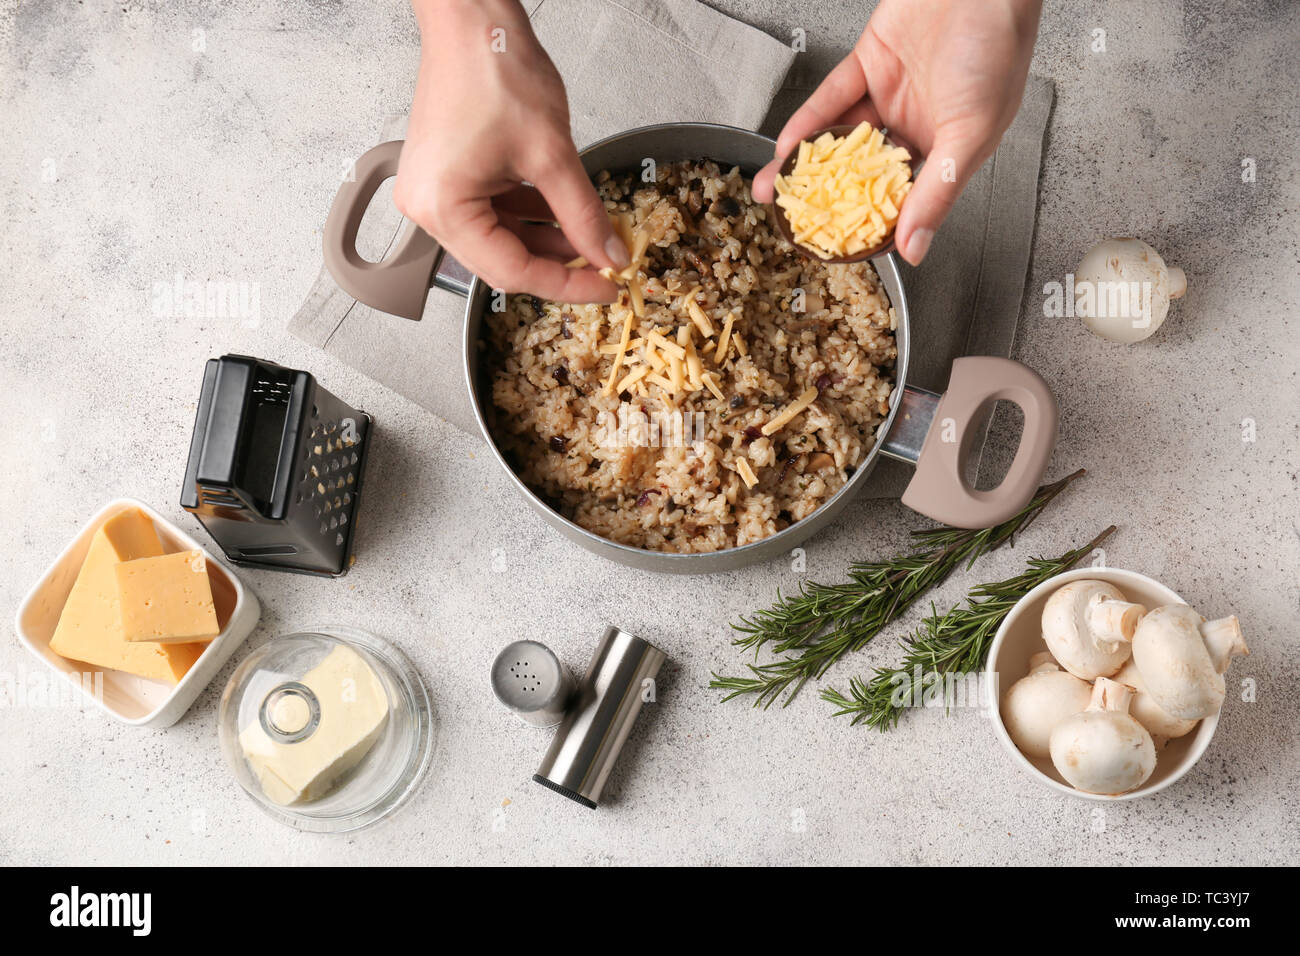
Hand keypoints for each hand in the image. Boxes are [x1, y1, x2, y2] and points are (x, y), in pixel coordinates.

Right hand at [394, 0, 624, 301]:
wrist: (472, 20)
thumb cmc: (493, 68)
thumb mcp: (553, 153)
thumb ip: (584, 214)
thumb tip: (608, 254)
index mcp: (443, 207)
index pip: (512, 272)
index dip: (566, 285)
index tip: (605, 287)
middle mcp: (427, 208)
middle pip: (502, 261)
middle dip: (558, 265)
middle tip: (604, 267)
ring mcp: (434, 193)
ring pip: (501, 239)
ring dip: (547, 242)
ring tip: (593, 238)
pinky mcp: (447, 178)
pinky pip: (492, 214)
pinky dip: (530, 218)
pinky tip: (565, 217)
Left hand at [753, 0, 1041, 264]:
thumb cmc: (997, 45)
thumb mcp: (971, 132)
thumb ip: (938, 192)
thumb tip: (914, 248)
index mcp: (949, 149)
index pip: (904, 200)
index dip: (871, 225)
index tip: (839, 249)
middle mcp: (916, 125)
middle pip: (863, 172)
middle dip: (827, 198)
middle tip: (793, 223)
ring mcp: (890, 94)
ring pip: (841, 138)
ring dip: (806, 163)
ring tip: (776, 190)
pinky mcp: (869, 62)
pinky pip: (832, 98)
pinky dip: (810, 120)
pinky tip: (789, 146)